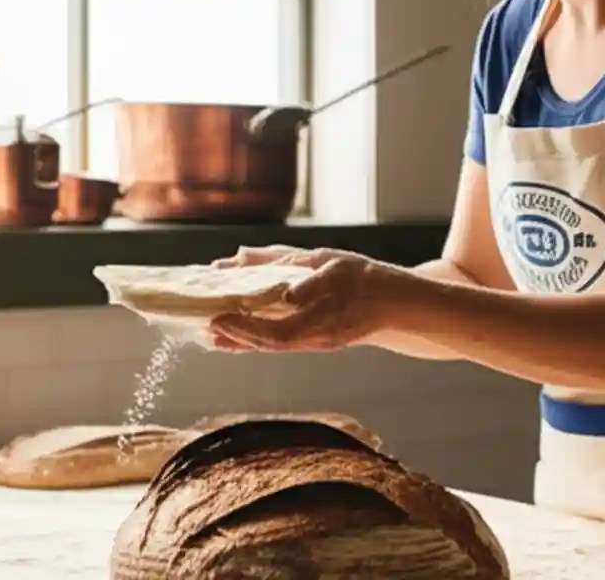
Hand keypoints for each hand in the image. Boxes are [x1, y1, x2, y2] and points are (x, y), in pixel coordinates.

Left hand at [208, 248, 409, 352]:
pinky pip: (281, 345)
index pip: (278, 333)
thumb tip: (242, 257)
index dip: (245, 329)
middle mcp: (320, 337)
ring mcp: (318, 343)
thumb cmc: (363, 277)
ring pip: (274, 347)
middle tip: (209, 324)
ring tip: (213, 334)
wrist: (396, 305)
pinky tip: (236, 339)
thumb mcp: (327, 259)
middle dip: (237, 336)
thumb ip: (285, 261)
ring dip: (242, 341)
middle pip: (271, 344)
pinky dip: (256, 341)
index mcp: (325, 316)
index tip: (220, 317)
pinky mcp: (316, 342)